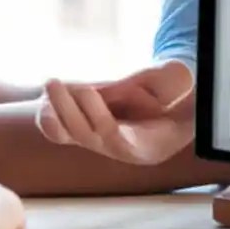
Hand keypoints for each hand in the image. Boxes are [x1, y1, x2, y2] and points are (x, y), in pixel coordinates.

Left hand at [36, 60, 195, 164]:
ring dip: (53, 111)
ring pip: (66, 136)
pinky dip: (49, 111)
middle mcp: (117, 148)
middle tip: (55, 82)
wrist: (171, 105)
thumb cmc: (177, 95)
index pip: (114, 137)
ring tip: (51, 85)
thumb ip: (170, 81)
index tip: (87, 89)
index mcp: (146, 144)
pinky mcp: (82, 130)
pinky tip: (50, 91)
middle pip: (85, 136)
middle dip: (67, 109)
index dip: (98, 115)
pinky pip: (58, 130)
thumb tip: (165, 80)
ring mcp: (97, 141)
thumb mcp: (179, 84)